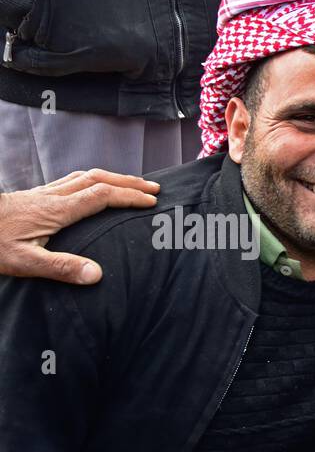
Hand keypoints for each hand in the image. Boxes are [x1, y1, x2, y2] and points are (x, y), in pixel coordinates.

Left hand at [0, 169, 158, 283]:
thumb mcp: (24, 263)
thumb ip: (62, 268)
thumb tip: (98, 274)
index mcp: (57, 211)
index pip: (102, 196)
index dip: (129, 197)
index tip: (152, 202)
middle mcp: (52, 197)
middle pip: (97, 179)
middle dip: (128, 183)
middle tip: (153, 188)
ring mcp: (42, 193)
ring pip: (84, 176)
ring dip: (112, 178)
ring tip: (131, 185)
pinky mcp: (33, 196)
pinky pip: (70, 181)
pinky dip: (91, 180)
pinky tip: (91, 188)